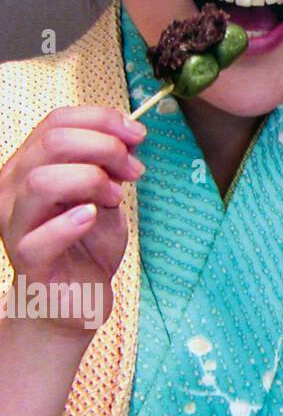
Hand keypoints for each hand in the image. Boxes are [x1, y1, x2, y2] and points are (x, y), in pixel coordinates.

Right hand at [0, 107, 145, 338]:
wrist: (76, 296)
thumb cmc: (87, 241)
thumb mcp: (104, 191)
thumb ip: (110, 162)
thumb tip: (131, 133)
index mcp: (29, 166)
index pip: (56, 122)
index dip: (101, 120)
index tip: (137, 134)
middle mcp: (12, 190)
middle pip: (52, 143)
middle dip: (105, 147)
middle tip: (133, 170)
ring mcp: (15, 225)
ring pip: (41, 182)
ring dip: (90, 180)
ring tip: (114, 197)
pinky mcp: (27, 261)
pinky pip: (38, 238)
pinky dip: (70, 222)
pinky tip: (93, 216)